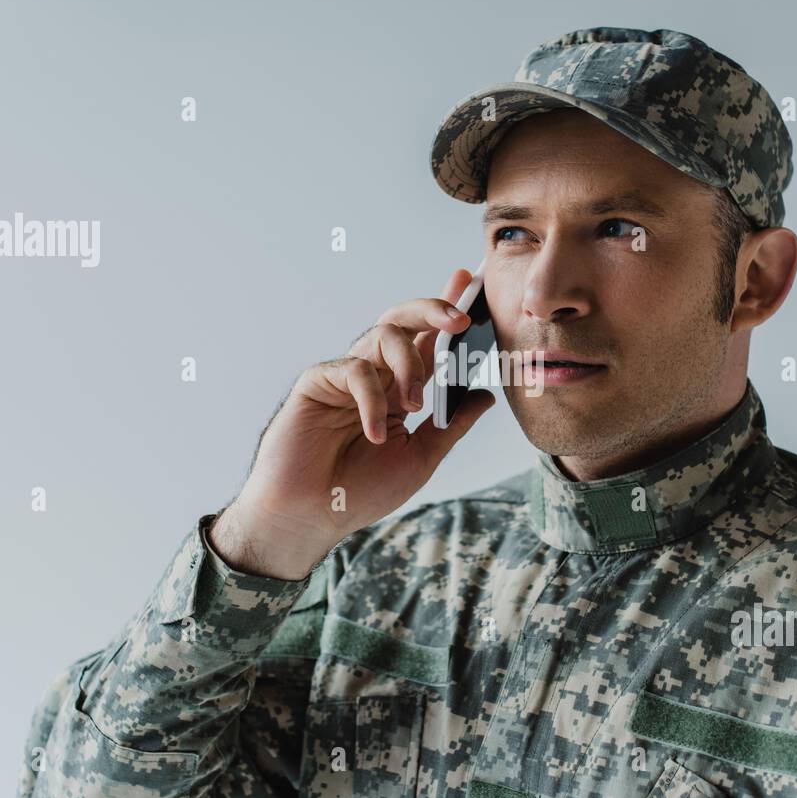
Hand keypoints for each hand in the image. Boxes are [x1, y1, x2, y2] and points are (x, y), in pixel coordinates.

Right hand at [209, 268, 496, 578]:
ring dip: (409, 365)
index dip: (447, 310)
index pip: (428, 342)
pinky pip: (354, 370)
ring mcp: (345, 376)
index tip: (471, 279)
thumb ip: (450, 425)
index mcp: (399, 390)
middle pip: (404, 321)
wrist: (311, 518)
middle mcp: (374, 376)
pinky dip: (372, 399)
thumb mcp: (420, 458)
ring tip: (414, 406)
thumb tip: (485, 396)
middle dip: (433, 309)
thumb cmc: (358, 493)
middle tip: (459, 317)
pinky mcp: (318, 382)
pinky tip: (375, 432)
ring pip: (383, 336)